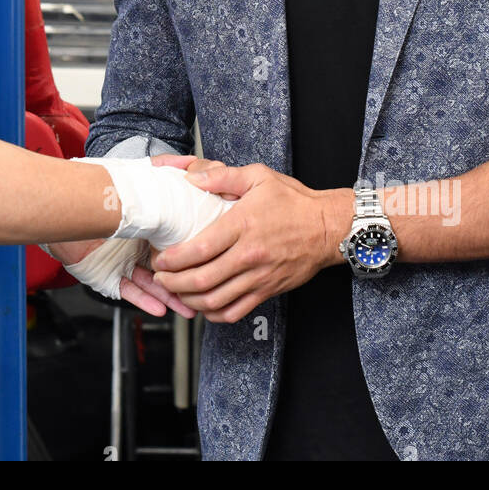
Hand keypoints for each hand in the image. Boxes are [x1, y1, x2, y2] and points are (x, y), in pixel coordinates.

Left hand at [44, 152, 226, 315]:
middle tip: (204, 294)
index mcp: (146, 227)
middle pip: (166, 270)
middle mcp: (135, 247)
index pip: (175, 246)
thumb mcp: (140, 178)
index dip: (193, 256)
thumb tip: (190, 162)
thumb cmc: (102, 192)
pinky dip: (145, 301)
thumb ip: (166, 168)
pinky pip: (129, 292)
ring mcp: (122, 262)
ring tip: (188, 308)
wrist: (68, 205)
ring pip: (151, 285)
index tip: (212, 262)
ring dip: (170, 297)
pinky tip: (162, 308)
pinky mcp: (107, 276)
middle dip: (186, 283)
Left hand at [149, 163, 350, 323]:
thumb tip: (192, 177)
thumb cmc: (294, 202)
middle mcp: (249, 255)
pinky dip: (214, 313)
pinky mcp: (268, 291)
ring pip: (216, 300)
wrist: (329, 228)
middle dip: (173, 283)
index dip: (173, 259)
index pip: (200, 249)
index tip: (159, 259)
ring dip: (189, 300)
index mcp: (243, 225)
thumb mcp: (259, 177)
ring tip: (175, 292)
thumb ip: (222, 176)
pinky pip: (236, 311)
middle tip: (159, 278)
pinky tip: (203, 305)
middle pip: (202, 280)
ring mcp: (259, 276)